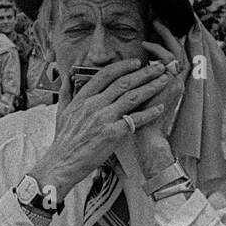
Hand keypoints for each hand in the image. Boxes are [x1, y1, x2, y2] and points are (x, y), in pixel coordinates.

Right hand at [30, 58, 167, 199]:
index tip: (137, 62)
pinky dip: (149, 113)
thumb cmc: (63, 140)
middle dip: (144, 73)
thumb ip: (66, 91)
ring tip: (164, 81)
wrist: (62, 163)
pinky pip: (135, 120)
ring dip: (151, 87)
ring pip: (132, 97)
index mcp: (82, 98)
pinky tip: (160, 107)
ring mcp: (103, 119)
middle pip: (123, 83)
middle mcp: (93, 105)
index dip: (123, 66)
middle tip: (158, 67)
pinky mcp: (112, 134)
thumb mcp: (61, 111)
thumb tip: (66, 75)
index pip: (105, 75)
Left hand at [140, 19, 188, 138]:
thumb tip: (127, 69)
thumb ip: (137, 81)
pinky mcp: (173, 85)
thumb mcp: (138, 95)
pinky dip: (159, 51)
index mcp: (170, 84)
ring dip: (166, 36)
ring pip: (177, 52)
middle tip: (158, 20)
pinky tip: (146, 46)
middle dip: (169, 34)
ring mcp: (177, 83)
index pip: (173, 58)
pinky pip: (170, 61)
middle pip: (179, 50)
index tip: (156, 31)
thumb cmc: (138, 119)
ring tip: (155, 24)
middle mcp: (177, 82)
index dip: (166, 42)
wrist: (146, 138)